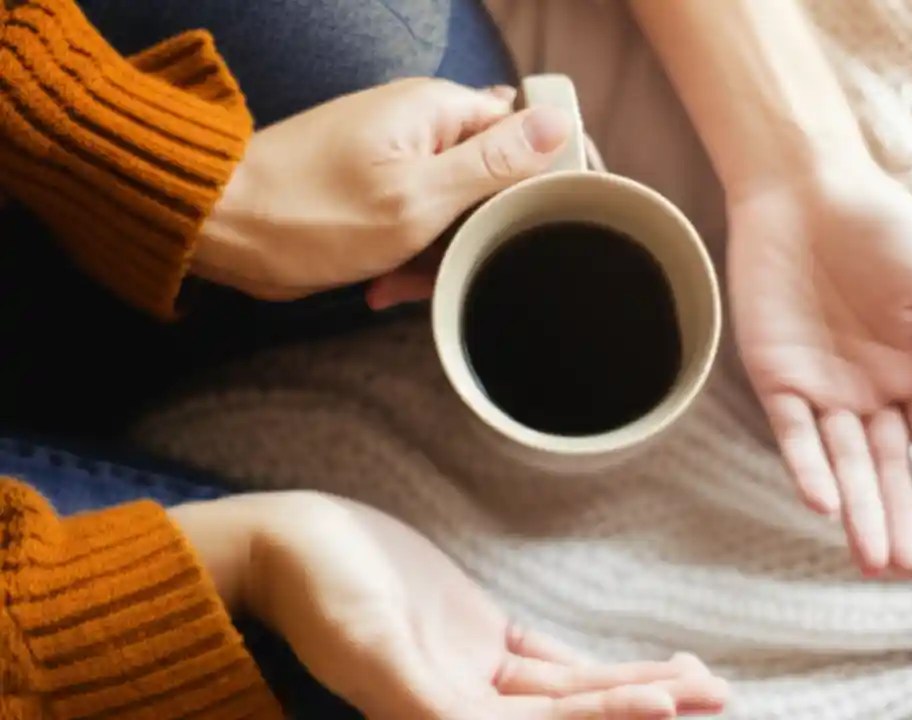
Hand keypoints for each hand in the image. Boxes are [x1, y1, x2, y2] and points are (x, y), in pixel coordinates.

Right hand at [172, 492, 728, 718]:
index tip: (666, 706)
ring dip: (635, 686)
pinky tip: (650, 668)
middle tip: (716, 696)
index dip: (603, 719)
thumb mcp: (367, 641)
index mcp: (433, 718)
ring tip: (704, 683)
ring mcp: (472, 678)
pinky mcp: (478, 644)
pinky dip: (599, 668)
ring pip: (569, 692)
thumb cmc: (318, 587)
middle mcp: (461, 709)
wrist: (291, 543)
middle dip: (639, 706)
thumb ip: (417, 695)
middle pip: (567, 718)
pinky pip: (552, 665)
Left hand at [194, 79, 570, 302]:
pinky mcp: (375, 192)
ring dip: (438, 254)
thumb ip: (494, 162)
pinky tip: (381, 285)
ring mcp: (397, 159)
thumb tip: (559, 124)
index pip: (525, 133)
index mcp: (438, 111)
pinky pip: (418, 224)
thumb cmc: (310, 212)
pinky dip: (407, 258)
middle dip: (478, 232)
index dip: (538, 183)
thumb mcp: (418, 196)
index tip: (533, 229)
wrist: (220, 228)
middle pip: (492, 179)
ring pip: (455, 212)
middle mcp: (422, 126)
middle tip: (449, 266)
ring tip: (400, 282)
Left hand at [729, 170, 911, 573]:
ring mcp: (821, 388)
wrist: (808, 187)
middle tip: (901, 566)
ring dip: (855, 507)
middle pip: (883, 467)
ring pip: (841, 461)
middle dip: (893, 516)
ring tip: (870, 557)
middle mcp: (868, 391)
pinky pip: (793, 430)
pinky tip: (824, 502)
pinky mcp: (775, 376)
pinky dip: (807, 465)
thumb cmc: (883, 227)